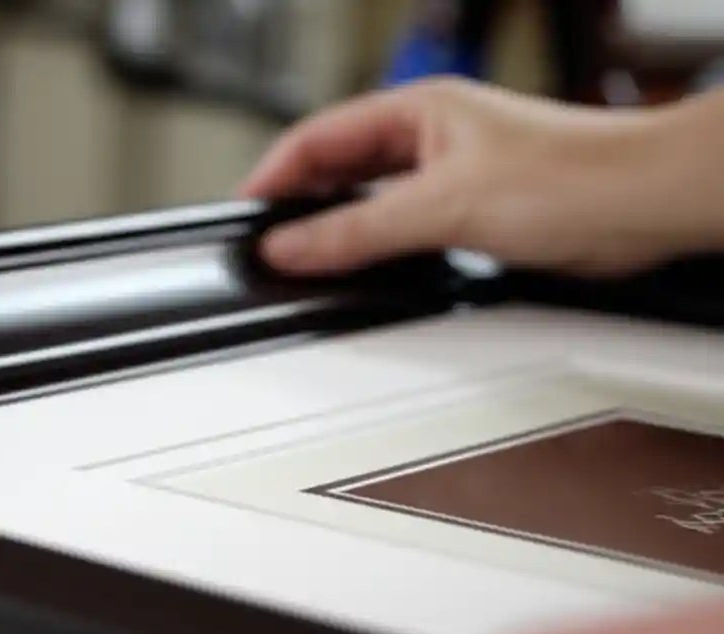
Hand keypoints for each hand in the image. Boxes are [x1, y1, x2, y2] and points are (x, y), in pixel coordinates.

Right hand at [241, 78, 723, 276]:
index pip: (318, 137)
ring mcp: (448, 174)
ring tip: (302, 257)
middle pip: (338, 168)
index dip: (275, 174)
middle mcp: (429, 138)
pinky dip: (372, 246)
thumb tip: (292, 245)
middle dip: (299, 202)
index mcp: (415, 111)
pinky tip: (361, 266)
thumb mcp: (441, 206)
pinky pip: (400, 226)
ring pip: (368, 199)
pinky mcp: (470, 211)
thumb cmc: (572, 177)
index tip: (246, 212)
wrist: (643, 206)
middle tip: (268, 242)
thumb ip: (357, 230)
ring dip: (336, 227)